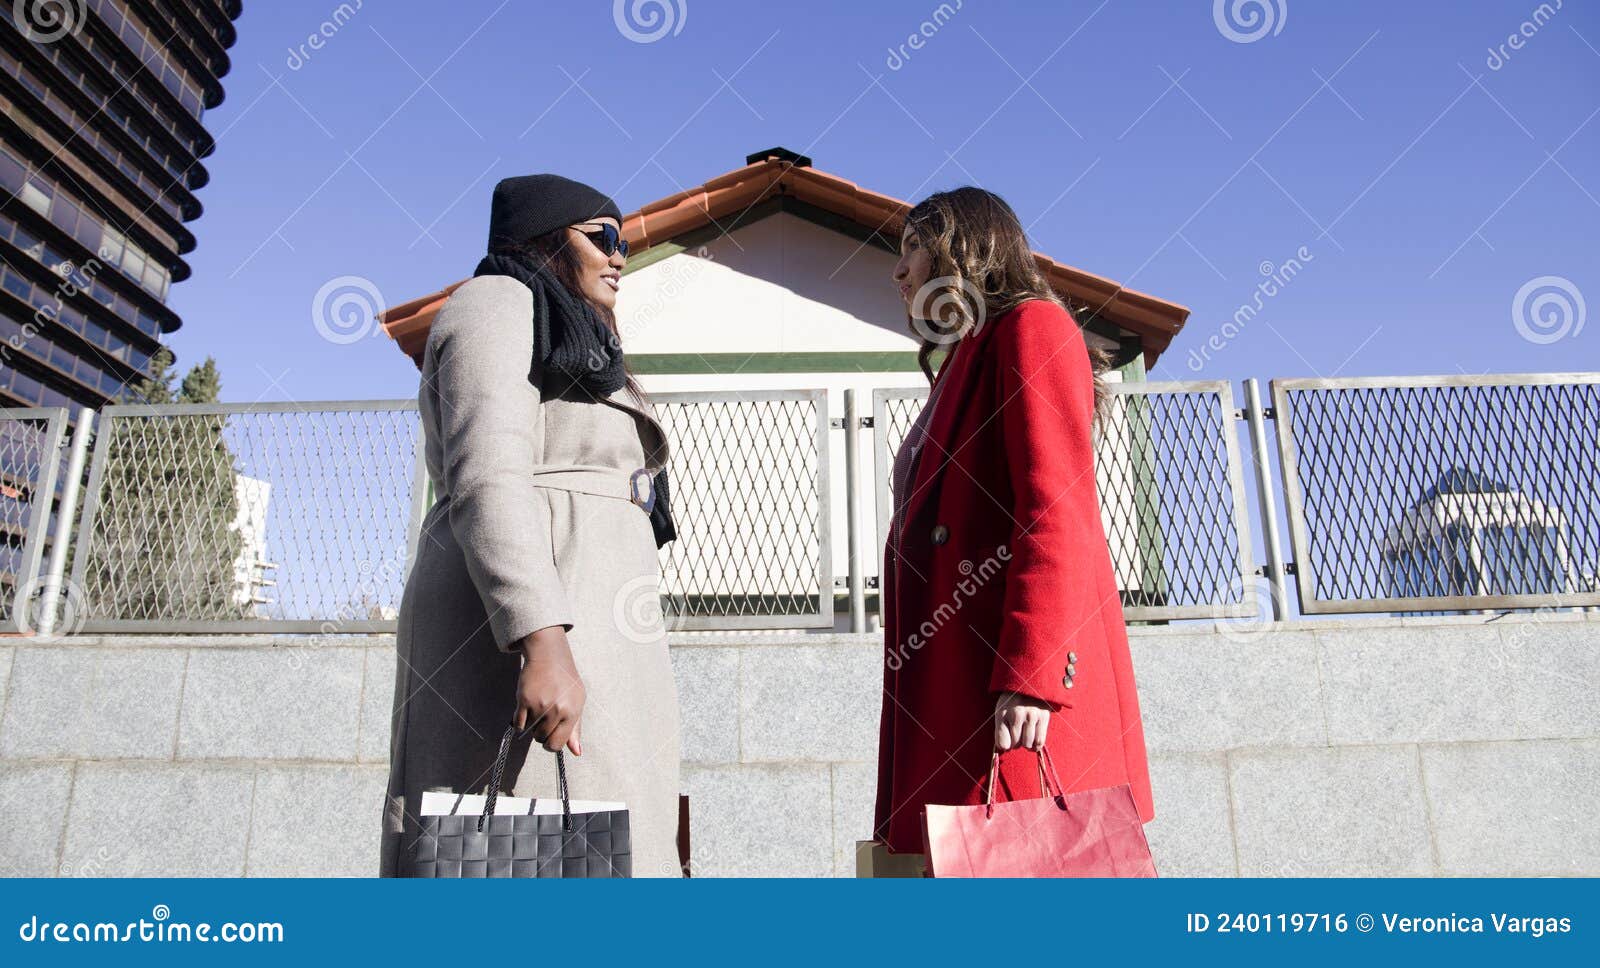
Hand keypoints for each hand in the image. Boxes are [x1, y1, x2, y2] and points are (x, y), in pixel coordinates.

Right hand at [515, 627, 584, 754]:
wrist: (549, 655)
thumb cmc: (565, 680)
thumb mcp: (577, 702)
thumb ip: (575, 729)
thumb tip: (576, 752)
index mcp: (572, 712)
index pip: (557, 744)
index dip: (551, 744)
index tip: (549, 737)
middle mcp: (557, 710)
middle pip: (541, 739)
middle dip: (540, 733)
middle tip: (543, 717)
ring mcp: (540, 705)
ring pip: (529, 732)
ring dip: (531, 725)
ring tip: (537, 708)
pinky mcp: (524, 700)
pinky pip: (518, 724)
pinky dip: (520, 720)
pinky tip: (526, 708)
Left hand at [994, 691, 1050, 750]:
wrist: (1029, 683)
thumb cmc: (1011, 702)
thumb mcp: (1000, 712)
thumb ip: (1000, 731)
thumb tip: (1005, 748)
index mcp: (1003, 713)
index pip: (1002, 743)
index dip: (1004, 745)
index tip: (1006, 740)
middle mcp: (1017, 714)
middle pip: (1015, 745)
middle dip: (1015, 743)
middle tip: (1016, 735)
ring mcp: (1032, 716)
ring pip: (1028, 744)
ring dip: (1025, 744)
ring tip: (1024, 737)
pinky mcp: (1044, 717)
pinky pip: (1040, 741)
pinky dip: (1035, 746)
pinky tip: (1033, 741)